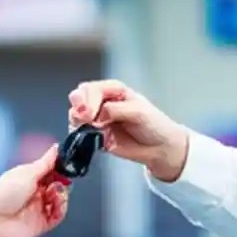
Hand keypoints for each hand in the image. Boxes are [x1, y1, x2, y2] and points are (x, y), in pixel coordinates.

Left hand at [0, 144, 70, 236]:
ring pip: (61, 199)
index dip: (59, 167)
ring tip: (53, 194)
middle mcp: (35, 192)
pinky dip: (61, 208)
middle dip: (61, 181)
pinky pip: (59, 215)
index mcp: (29, 177)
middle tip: (58, 181)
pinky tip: (55, 205)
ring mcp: (39, 207)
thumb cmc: (2, 195)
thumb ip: (45, 163)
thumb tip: (56, 148)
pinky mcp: (43, 223)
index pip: (51, 170)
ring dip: (61, 195)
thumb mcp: (26, 173)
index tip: (66, 165)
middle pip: (58, 184)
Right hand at [68, 79, 189, 180]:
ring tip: (84, 128)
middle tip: (83, 119)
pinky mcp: (96, 135)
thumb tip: (98, 115)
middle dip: (78, 106)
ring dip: (76, 120)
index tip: (89, 114)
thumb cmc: (154, 125)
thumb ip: (116, 110)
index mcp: (114, 91)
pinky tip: (84, 136)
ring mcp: (98, 119)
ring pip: (77, 114)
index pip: (93, 88)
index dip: (88, 99)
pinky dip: (78, 134)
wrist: (160, 148)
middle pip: (80, 97)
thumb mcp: (139, 112)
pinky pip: (80, 132)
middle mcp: (103, 102)